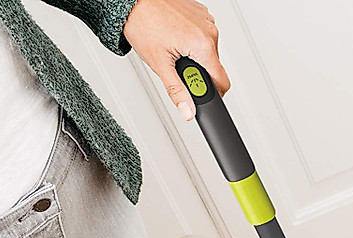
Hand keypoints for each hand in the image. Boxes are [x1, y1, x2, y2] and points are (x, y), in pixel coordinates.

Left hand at [123, 0, 230, 119]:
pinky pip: (202, 34)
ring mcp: (206, 19)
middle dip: (197, 71)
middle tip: (176, 65)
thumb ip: (177, 92)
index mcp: (203, 45)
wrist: (131, 1)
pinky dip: (191, 39)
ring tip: (172, 46)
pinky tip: (175, 34)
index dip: (211, 93)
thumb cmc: (142, 23)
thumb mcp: (159, 64)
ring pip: (208, 51)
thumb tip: (188, 111)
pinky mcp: (200, 12)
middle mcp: (209, 30)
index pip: (222, 82)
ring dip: (194, 55)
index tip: (198, 92)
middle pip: (214, 66)